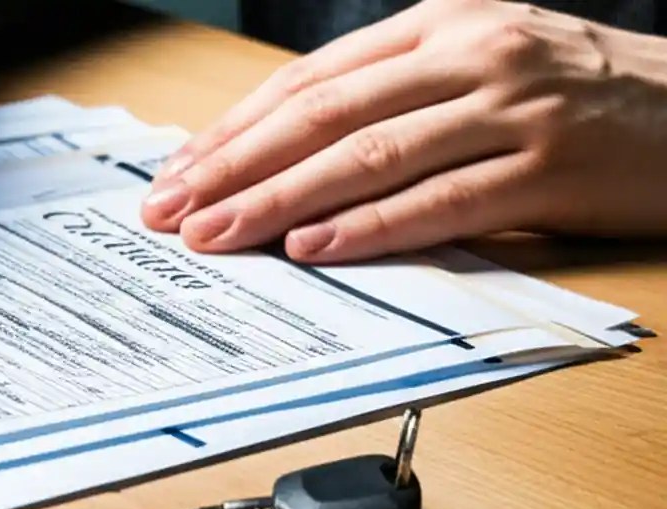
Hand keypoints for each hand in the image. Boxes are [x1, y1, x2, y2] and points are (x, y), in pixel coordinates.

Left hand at [141, 0, 666, 263]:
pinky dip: (373, 227)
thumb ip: (390, 99)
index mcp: (438, 25)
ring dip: (281, 200)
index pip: (310, 82)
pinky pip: (443, 201)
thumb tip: (285, 157)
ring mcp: (511, 108)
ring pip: (370, 157)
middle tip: (172, 211)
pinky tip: (316, 248)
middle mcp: (467, 55)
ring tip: (220, 235)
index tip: (177, 174)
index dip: (234, 131)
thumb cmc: (573, 95)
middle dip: (234, 167)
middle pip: (323, 115)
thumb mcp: (478, 67)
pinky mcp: (550, 167)